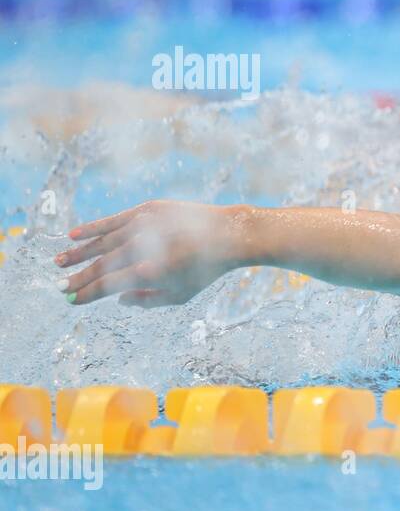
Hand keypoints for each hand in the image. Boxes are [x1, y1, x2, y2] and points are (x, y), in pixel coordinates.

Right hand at [56, 201, 249, 306]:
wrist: (228, 234)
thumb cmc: (204, 270)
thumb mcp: (179, 295)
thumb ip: (146, 300)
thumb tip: (118, 299)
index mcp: (148, 272)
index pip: (107, 286)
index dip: (87, 293)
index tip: (71, 299)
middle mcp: (142, 247)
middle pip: (101, 265)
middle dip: (78, 277)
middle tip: (60, 285)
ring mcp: (144, 226)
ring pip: (102, 241)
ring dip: (79, 252)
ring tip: (60, 262)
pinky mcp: (148, 210)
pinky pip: (114, 220)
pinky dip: (94, 228)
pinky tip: (74, 235)